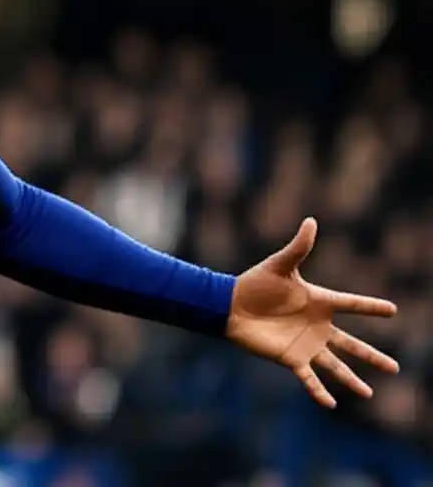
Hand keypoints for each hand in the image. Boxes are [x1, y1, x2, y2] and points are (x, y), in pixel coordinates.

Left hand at [227, 218, 399, 408]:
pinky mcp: (290, 358)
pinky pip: (308, 378)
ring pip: (335, 365)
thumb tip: (311, 220)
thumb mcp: (280, 264)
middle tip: (395, 367)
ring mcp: (305, 344)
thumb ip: (299, 247)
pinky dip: (319, 391)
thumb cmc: (255, 283)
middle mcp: (317, 327)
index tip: (393, 310)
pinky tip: (332, 404)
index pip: (352, 304)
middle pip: (352, 345)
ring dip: (352, 380)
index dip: (372, 307)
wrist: (229, 305)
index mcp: (319, 302)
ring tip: (369, 393)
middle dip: (373, 356)